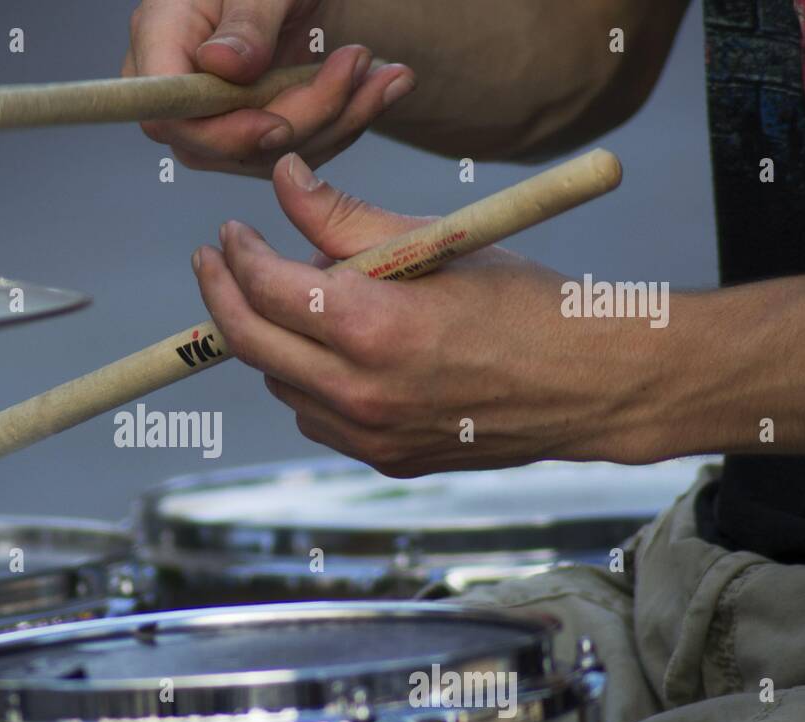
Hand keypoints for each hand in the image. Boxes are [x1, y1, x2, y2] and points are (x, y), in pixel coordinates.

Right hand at [122, 0, 413, 176]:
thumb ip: (246, 20)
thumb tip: (220, 64)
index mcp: (161, 37)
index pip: (169, 115)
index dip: (220, 133)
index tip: (278, 125)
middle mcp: (178, 88)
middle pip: (226, 143)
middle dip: (305, 115)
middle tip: (360, 62)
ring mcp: (213, 117)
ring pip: (271, 153)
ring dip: (341, 118)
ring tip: (388, 73)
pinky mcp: (253, 130)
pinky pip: (298, 147)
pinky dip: (348, 119)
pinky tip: (385, 85)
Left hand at [190, 153, 677, 474]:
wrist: (588, 386)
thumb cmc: (524, 303)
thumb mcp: (437, 245)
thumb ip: (346, 218)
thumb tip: (285, 180)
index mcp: (376, 328)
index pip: (268, 289)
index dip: (237, 256)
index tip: (230, 234)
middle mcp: (362, 392)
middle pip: (252, 344)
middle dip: (223, 297)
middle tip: (215, 263)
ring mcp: (370, 435)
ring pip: (281, 384)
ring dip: (275, 340)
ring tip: (305, 302)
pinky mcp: (383, 459)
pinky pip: (316, 417)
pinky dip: (309, 380)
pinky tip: (338, 352)